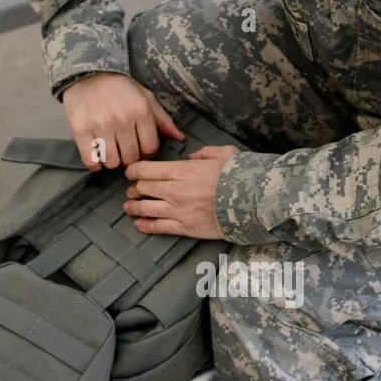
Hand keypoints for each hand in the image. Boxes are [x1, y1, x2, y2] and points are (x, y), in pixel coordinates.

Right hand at [62, 72, 183, 168]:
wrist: (87, 73)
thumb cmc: (118, 88)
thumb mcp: (145, 97)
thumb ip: (163, 119)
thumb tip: (179, 137)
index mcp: (141, 110)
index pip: (150, 148)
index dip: (147, 154)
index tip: (140, 150)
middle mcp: (122, 118)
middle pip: (131, 158)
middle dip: (129, 158)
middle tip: (124, 150)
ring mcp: (100, 124)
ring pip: (112, 162)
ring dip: (111, 161)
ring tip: (110, 150)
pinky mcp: (80, 129)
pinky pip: (91, 161)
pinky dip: (95, 163)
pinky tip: (97, 154)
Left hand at [124, 145, 238, 237]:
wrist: (252, 203)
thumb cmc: (240, 177)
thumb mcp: (225, 154)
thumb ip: (206, 152)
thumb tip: (194, 155)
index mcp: (182, 170)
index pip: (146, 169)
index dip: (133, 170)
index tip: (130, 172)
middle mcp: (175, 190)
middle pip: (143, 188)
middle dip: (134, 188)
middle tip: (131, 190)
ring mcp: (179, 210)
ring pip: (146, 208)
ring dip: (134, 207)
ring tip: (129, 207)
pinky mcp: (185, 227)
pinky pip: (159, 227)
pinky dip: (146, 226)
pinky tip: (140, 225)